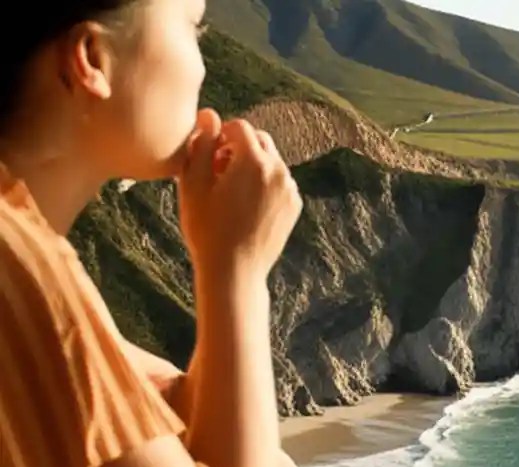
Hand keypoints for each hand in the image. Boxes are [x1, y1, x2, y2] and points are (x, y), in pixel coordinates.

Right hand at [176, 108, 301, 280]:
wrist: (235, 270)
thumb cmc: (207, 227)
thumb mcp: (192, 182)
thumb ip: (201, 143)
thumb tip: (210, 115)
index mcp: (254, 160)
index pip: (238, 126)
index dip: (219, 136)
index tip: (207, 157)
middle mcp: (279, 170)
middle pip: (259, 140)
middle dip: (237, 148)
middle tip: (217, 172)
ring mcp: (290, 189)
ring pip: (271, 161)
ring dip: (251, 166)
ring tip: (230, 192)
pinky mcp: (294, 205)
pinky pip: (280, 182)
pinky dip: (264, 184)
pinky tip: (246, 206)